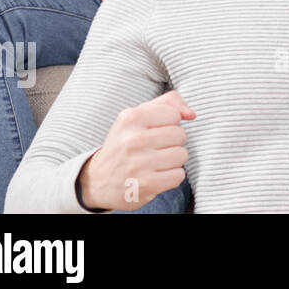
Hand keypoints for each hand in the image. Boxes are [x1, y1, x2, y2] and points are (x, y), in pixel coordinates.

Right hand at [78, 90, 194, 210]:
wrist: (97, 181)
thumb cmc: (125, 143)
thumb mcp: (138, 116)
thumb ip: (168, 103)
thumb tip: (191, 114)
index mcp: (130, 118)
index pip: (174, 115)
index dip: (168, 124)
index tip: (152, 131)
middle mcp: (132, 140)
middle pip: (180, 135)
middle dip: (171, 142)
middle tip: (152, 149)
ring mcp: (138, 164)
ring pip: (182, 155)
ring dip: (172, 160)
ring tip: (154, 162)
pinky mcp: (146, 184)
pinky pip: (179, 175)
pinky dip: (171, 177)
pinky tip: (155, 175)